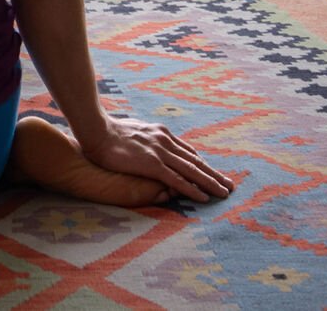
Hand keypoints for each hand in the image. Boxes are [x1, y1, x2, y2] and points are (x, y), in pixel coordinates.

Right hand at [79, 117, 236, 202]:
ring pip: (192, 170)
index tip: (212, 172)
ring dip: (211, 182)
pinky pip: (178, 180)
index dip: (201, 164)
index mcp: (161, 133)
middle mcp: (165, 141)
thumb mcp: (133, 130)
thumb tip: (146, 142)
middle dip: (214, 174)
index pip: (187, 151)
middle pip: (195, 161)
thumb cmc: (108, 131)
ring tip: (224, 192)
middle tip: (229, 184)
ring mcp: (160, 152)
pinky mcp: (153, 165)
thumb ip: (145, 138)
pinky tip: (204, 197)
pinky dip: (193, 189)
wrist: (96, 129)